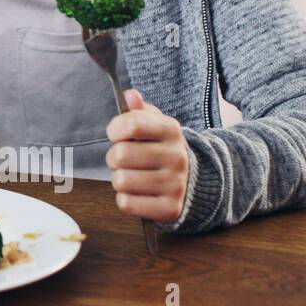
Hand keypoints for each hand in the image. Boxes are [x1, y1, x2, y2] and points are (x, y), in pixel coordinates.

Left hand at [105, 88, 189, 222]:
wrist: (191, 180)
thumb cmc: (160, 148)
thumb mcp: (154, 124)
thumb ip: (139, 110)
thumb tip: (129, 96)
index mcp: (171, 130)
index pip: (131, 123)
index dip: (115, 129)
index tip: (117, 134)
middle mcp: (176, 157)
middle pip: (120, 154)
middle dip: (114, 157)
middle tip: (125, 160)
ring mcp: (175, 184)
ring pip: (121, 180)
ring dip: (119, 179)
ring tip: (133, 176)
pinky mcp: (170, 209)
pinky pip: (126, 203)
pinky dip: (126, 199)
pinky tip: (138, 193)